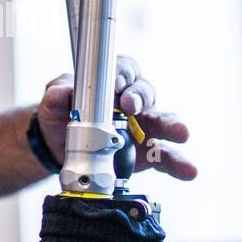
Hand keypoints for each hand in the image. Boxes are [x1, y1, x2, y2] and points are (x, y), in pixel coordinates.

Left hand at [37, 54, 196, 180]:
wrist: (61, 148)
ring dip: (172, 127)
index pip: (124, 71)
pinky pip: (165, 156)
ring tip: (181, 134)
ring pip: (161, 122)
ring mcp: (142, 127)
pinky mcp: (147, 153)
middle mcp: (133, 102)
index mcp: (113, 83)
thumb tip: (60, 93)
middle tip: (132, 106)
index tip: (117, 84)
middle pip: (145, 92)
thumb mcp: (53, 103)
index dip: (123, 74)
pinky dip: (177, 163)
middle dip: (141, 97)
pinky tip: (188, 170)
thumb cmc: (63, 115)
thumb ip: (56, 95)